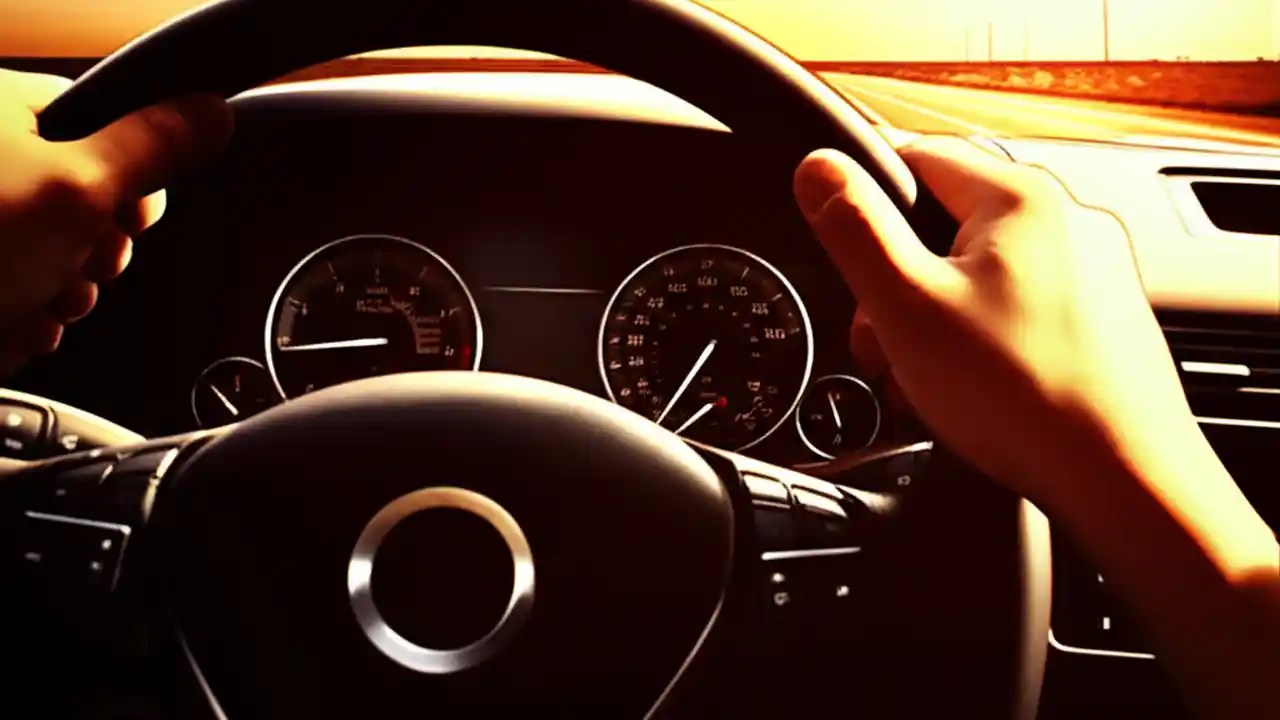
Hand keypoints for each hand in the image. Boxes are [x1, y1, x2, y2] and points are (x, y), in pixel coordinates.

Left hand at [0, 69, 231, 375]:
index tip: (126, 223)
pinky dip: (15, 321)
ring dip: (54, 298)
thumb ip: (155, 149)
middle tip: (74, 270)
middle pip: (80, 205)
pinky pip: (8, 295)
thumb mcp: (79, 188)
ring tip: (29, 307)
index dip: (132, 187)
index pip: (108, 130)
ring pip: (45, 259)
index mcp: (5, 113)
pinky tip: (4, 328)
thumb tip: (213, 112)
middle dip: (88, 258)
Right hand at [792, 137, 1192, 508]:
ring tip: (926, 375)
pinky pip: (1015, 307)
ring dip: (934, 316)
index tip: (842, 255)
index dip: (862, 205)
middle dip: (897, 281)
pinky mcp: (1099, 316)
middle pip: (943, 223)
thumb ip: (854, 229)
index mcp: (1019, 197)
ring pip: (977, 272)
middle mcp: (1065, 219)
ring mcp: (1090, 269)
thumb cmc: (1025, 395)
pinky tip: (971, 385)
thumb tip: (817, 168)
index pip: (912, 154)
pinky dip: (980, 337)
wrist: (1121, 479)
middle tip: (883, 340)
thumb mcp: (907, 306)